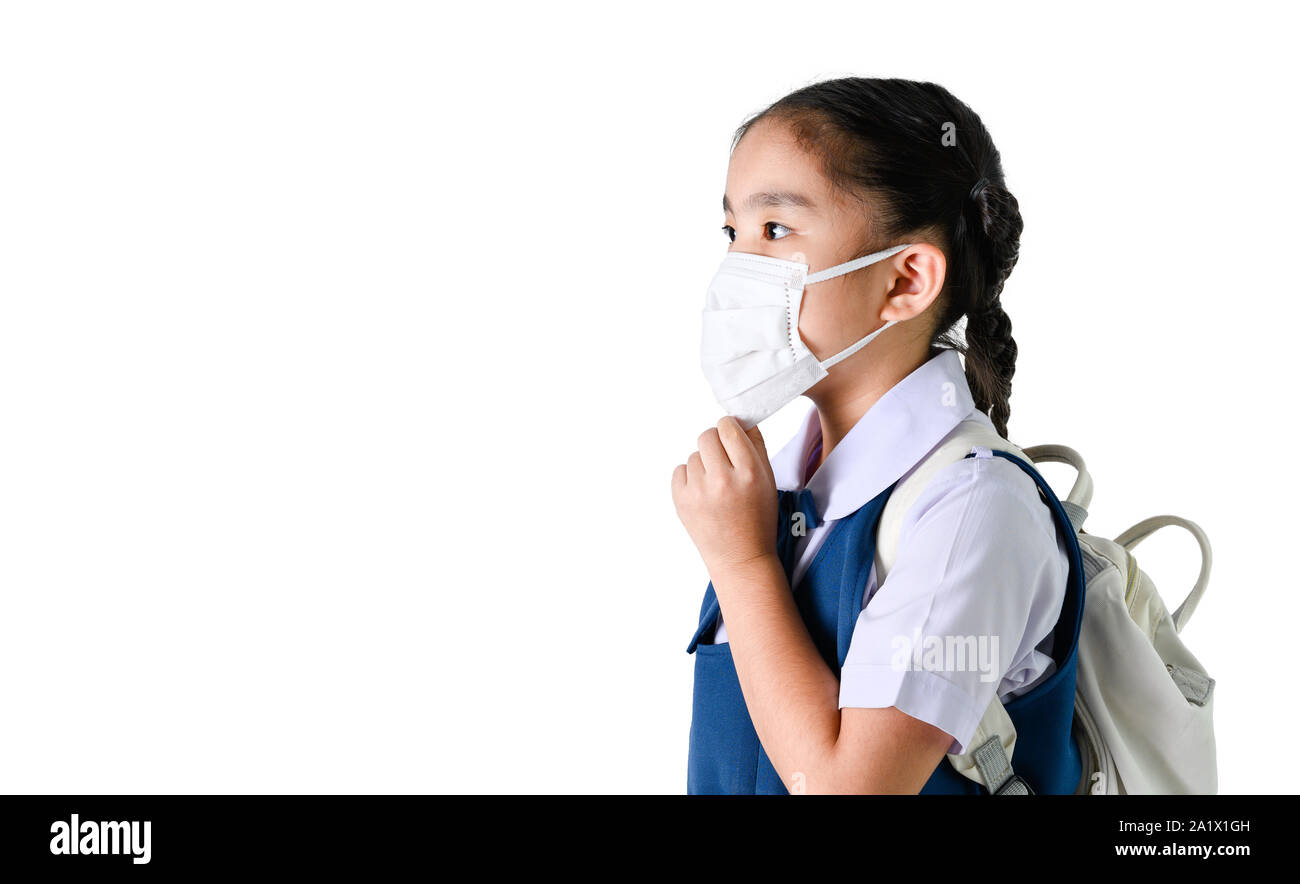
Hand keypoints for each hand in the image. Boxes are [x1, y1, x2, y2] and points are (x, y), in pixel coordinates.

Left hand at [671, 417, 779, 575]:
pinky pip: (680, 470)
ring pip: (694, 455)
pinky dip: (690, 477)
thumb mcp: (769, 480)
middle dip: (715, 442)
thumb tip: (740, 419)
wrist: (740, 557)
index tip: (732, 435)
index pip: (729, 428)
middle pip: (707, 435)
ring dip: (704, 463)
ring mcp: (699, 491)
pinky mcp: (681, 501)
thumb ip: (756, 445)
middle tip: (723, 459)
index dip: (730, 429)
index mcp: (749, 472)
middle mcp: (722, 480)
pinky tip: (704, 493)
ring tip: (716, 485)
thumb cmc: (758, 518)